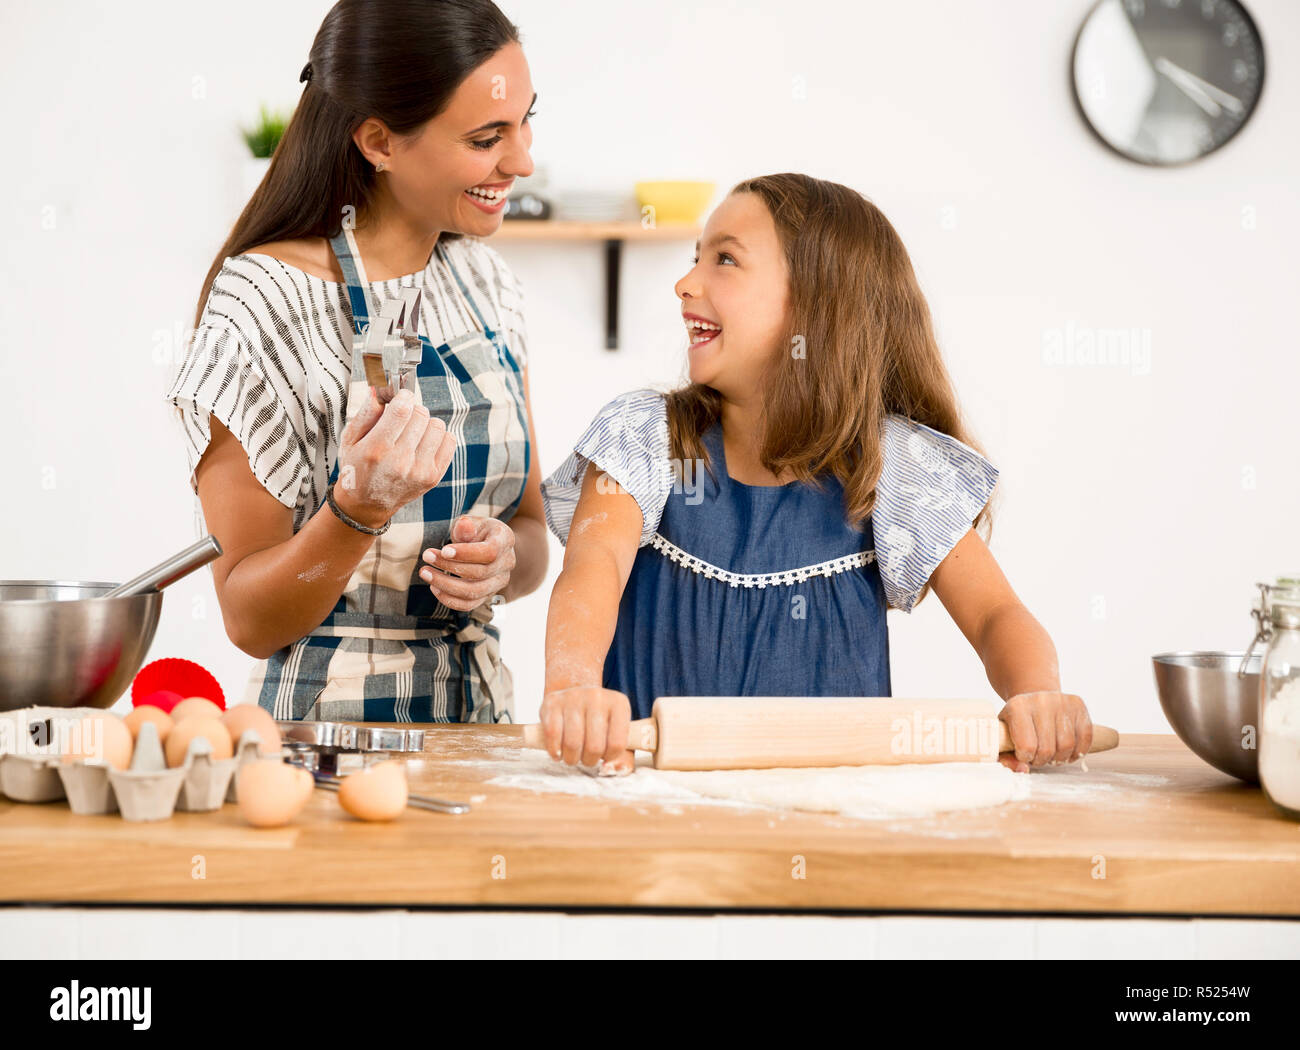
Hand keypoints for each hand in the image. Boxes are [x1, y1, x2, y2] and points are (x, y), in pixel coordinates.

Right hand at [335, 388, 456, 525]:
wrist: (367, 504)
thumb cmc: (357, 468)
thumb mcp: (351, 440)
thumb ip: (366, 413)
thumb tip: (379, 390)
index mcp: (377, 449)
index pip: (401, 410)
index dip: (404, 396)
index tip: (401, 396)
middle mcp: (400, 461)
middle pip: (421, 415)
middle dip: (413, 410)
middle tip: (404, 417)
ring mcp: (420, 470)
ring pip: (437, 426)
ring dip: (426, 423)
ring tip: (413, 431)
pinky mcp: (433, 476)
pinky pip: (449, 441)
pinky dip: (438, 436)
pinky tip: (424, 442)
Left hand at [419, 514, 515, 610]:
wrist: (488, 546)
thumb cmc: (477, 531)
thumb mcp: (472, 522)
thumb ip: (466, 525)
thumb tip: (464, 524)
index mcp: (505, 540)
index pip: (490, 551)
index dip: (466, 553)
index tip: (443, 550)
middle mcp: (507, 564)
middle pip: (480, 573)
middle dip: (448, 566)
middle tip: (426, 556)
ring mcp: (498, 582)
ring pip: (473, 592)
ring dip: (445, 585)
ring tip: (426, 573)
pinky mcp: (487, 596)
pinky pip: (469, 605)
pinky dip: (449, 599)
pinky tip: (434, 587)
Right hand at [538, 686, 635, 771]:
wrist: (575, 695)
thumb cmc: (599, 721)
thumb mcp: (617, 733)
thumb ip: (623, 758)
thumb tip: (611, 769)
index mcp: (618, 703)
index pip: (617, 743)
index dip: (609, 757)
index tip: (604, 756)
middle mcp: (597, 697)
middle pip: (594, 746)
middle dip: (589, 760)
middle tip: (586, 758)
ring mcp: (573, 697)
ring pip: (572, 743)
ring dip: (571, 758)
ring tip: (572, 757)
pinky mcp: (552, 702)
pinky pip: (552, 735)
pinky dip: (554, 750)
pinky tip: (558, 752)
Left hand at [998, 691, 1092, 771]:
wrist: (1034, 700)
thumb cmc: (1017, 722)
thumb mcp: (1003, 736)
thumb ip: (1005, 758)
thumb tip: (1023, 770)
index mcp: (1017, 706)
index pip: (1026, 746)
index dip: (1026, 758)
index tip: (1024, 754)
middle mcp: (1040, 700)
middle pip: (1048, 749)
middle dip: (1042, 760)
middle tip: (1038, 757)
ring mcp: (1062, 701)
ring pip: (1068, 746)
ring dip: (1060, 758)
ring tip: (1051, 754)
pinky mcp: (1078, 705)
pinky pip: (1085, 738)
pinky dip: (1077, 751)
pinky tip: (1066, 751)